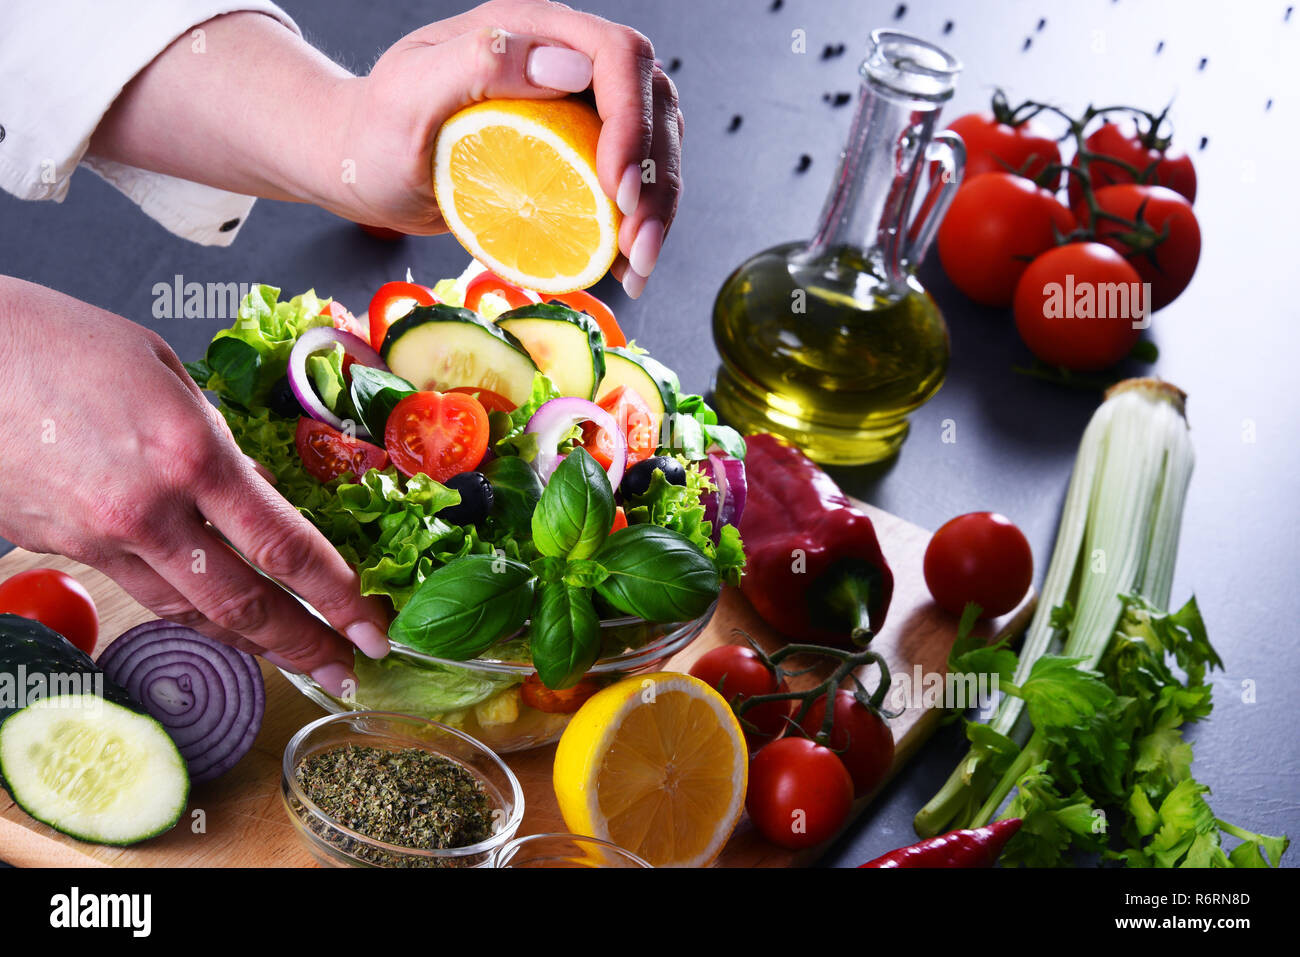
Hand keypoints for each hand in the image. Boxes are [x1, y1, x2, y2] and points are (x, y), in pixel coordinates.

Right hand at [0, 278, 390, 694]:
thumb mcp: (167, 373)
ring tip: (295, 653)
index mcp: (191, 454)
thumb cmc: (61, 341)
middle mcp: (150, 511)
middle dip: (305, 645)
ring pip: (193, 612)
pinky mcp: (66, 548)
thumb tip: (249, 488)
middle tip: (347, 672)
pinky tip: (220, 618)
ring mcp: (102, 538)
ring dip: (251, 639)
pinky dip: (192, 612)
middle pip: (244, 604)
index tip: (372, 626)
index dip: (337, 596)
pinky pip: (144, 593)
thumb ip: (215, 440)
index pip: (284, 546)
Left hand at [330, 0, 682, 297]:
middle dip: (655, 178)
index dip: (632, 121)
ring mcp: (576, 111)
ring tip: (637, 266)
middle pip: (652, 104)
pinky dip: (638, 227)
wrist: (365, 167)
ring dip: (658, 208)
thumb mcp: (411, 94)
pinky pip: (629, 183)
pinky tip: (626, 269)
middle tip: (637, 244)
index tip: (615, 190)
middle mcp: (563, 62)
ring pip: (654, 146)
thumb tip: (566, 66)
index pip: (617, 57)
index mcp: (530, 30)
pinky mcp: (577, 155)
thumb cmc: (376, 131)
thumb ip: (479, 63)